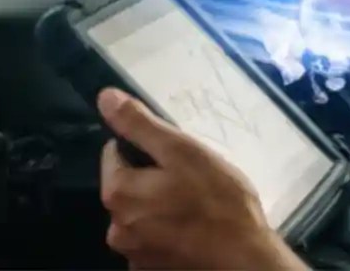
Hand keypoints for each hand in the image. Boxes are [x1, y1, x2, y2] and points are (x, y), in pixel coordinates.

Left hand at [97, 89, 305, 270]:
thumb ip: (139, 125)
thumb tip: (104, 97)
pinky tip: (194, 231)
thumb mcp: (182, 151)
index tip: (177, 159)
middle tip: (192, 183)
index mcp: (118, 193)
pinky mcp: (151, 270)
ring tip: (197, 207)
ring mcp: (133, 255)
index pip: (115, 153)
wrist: (245, 260)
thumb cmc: (218, 201)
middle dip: (154, 180)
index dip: (147, 150)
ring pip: (142, 214)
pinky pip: (152, 240)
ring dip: (161, 208)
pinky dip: (168, 234)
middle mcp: (116, 228)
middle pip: (128, 186)